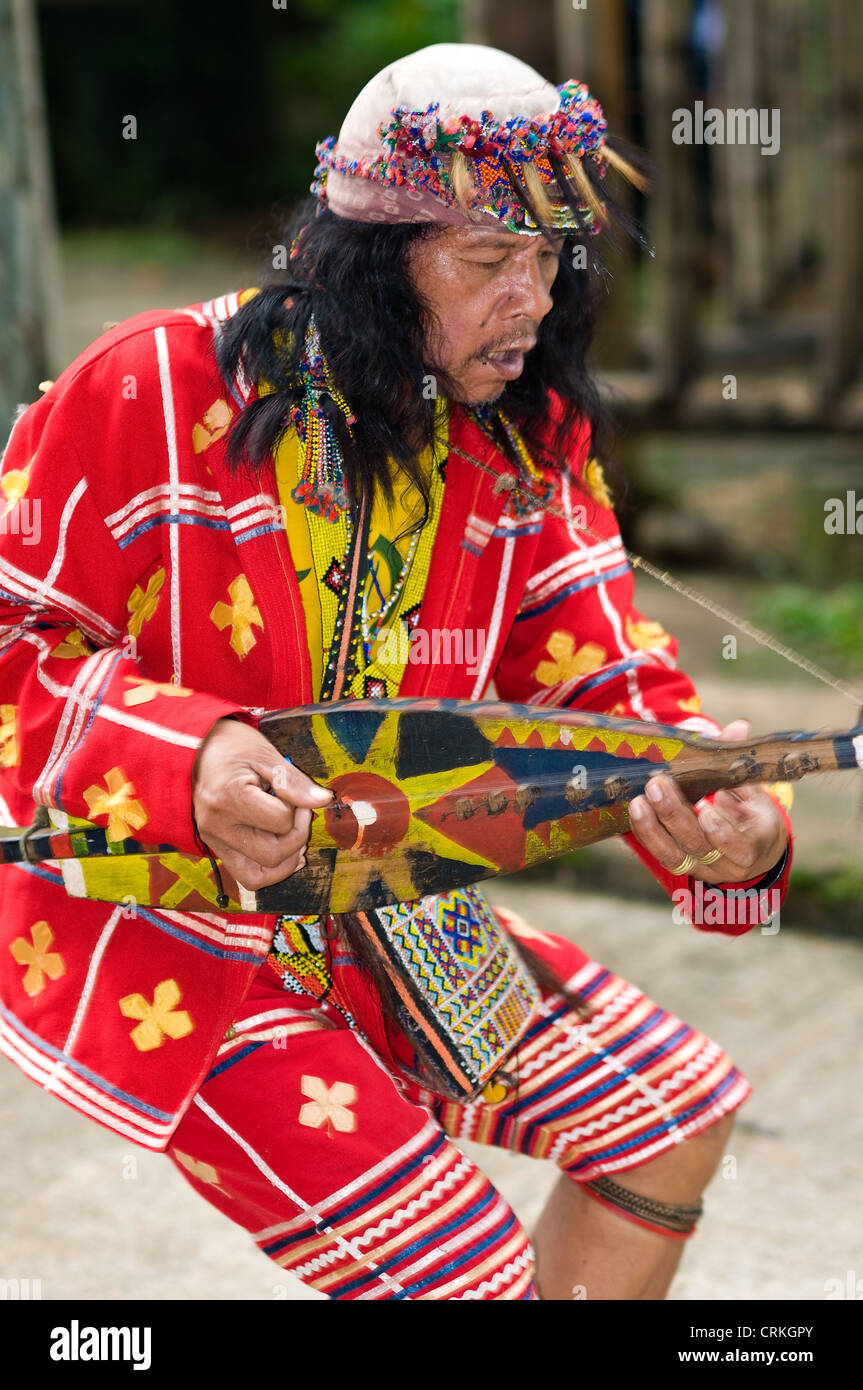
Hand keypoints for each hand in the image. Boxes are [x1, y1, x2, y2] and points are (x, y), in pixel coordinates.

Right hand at [192, 717, 332, 890]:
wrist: (198, 748)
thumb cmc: (232, 747)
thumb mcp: (266, 756)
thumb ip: (295, 782)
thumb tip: (324, 800)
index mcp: (229, 798)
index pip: (281, 822)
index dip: (299, 809)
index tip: (296, 794)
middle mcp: (217, 826)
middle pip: (272, 855)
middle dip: (297, 836)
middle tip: (299, 814)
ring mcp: (214, 840)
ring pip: (257, 876)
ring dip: (285, 862)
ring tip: (295, 839)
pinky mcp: (216, 847)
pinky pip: (245, 875)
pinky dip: (269, 870)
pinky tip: (287, 854)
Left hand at [628, 719, 787, 884]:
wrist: (755, 850)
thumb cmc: (753, 814)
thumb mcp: (754, 790)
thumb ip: (741, 762)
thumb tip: (738, 727)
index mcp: (755, 843)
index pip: (740, 845)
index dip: (722, 831)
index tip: (707, 807)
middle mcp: (730, 863)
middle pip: (699, 845)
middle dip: (675, 815)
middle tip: (657, 786)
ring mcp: (705, 868)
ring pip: (675, 855)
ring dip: (653, 828)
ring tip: (638, 802)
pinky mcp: (684, 867)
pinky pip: (662, 854)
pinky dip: (646, 834)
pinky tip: (635, 812)